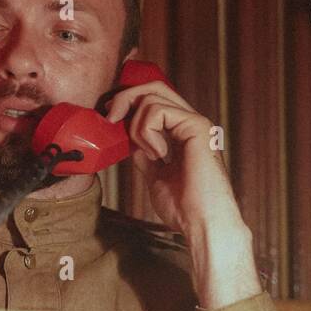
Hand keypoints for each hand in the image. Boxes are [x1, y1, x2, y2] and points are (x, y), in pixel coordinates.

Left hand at [103, 79, 242, 238]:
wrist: (201, 223)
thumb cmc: (184, 208)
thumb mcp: (155, 176)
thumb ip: (146, 155)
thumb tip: (131, 143)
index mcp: (182, 132)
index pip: (153, 99)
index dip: (127, 102)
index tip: (109, 120)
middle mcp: (190, 123)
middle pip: (153, 87)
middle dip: (124, 98)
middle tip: (110, 119)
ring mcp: (195, 122)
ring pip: (152, 97)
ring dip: (137, 127)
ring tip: (149, 154)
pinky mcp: (197, 126)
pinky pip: (158, 111)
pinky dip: (148, 133)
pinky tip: (159, 154)